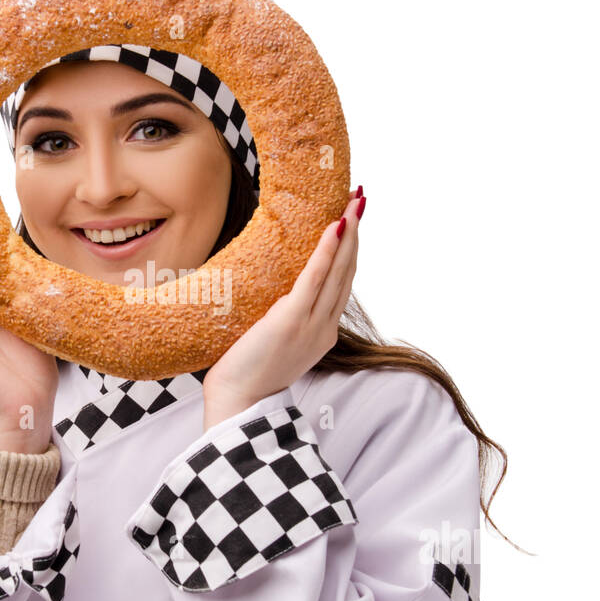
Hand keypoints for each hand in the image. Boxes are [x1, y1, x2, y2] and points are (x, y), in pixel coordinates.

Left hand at [202, 187, 365, 430]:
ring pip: (337, 271)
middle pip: (347, 271)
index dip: (350, 250)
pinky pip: (314, 279)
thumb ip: (285, 317)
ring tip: (354, 203)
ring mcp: (311, 325)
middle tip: (361, 199)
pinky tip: (335, 228)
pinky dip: (327, 252)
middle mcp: (324, 327)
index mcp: (323, 332)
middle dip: (356, 232)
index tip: (354, 221)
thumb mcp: (276, 342)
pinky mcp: (291, 321)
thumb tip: (278, 292)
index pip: (342, 283)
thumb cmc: (247, 372)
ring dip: (348, 234)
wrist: (238, 401)